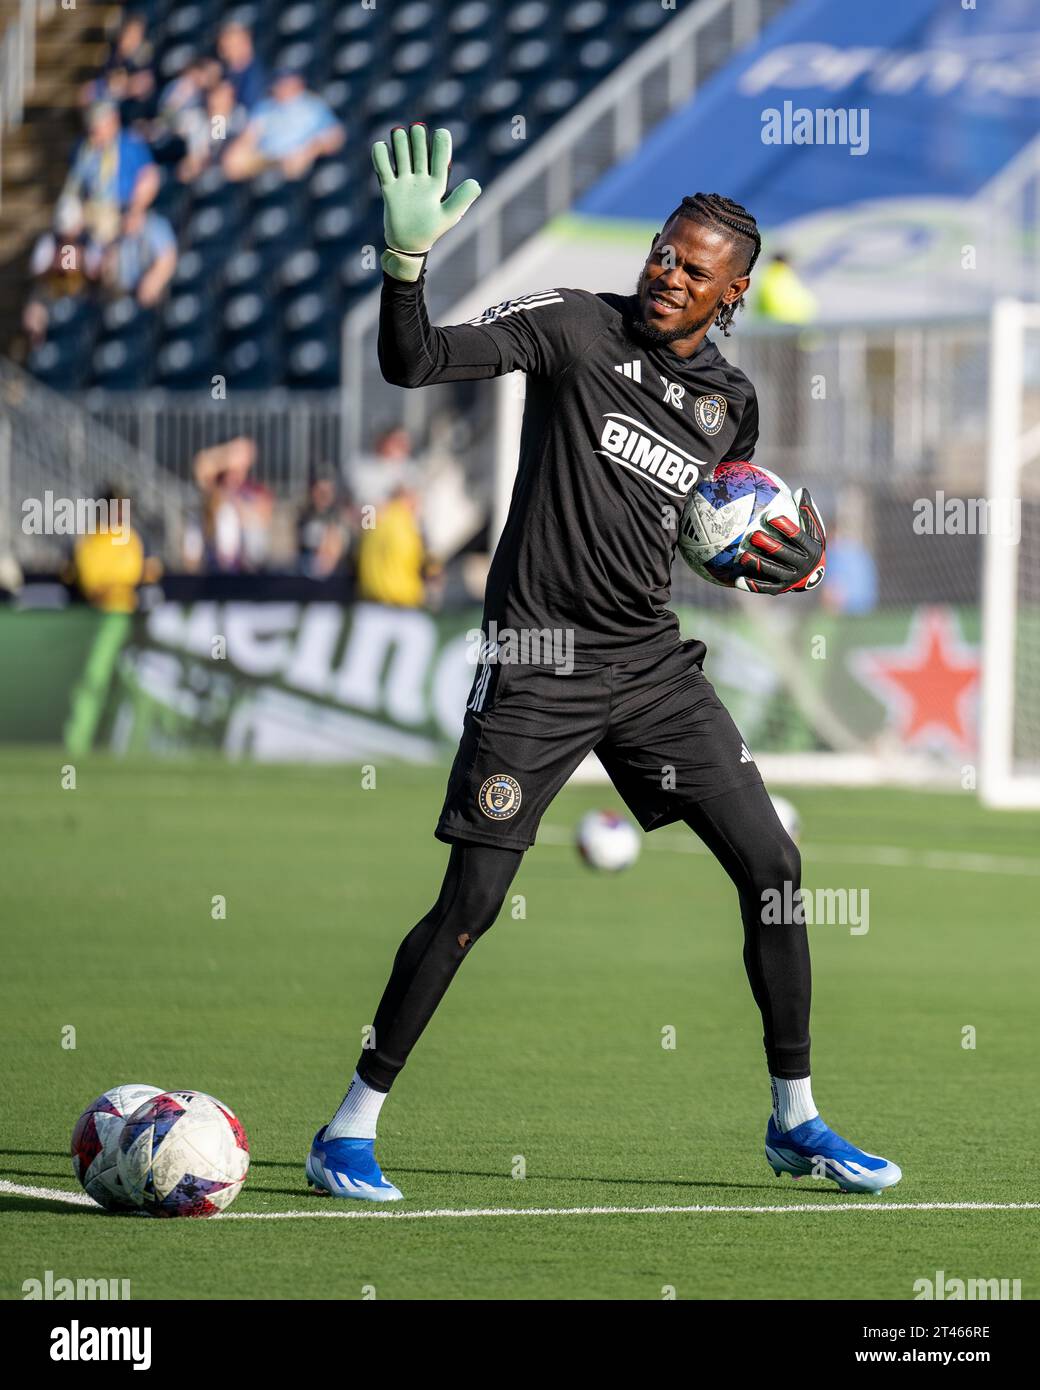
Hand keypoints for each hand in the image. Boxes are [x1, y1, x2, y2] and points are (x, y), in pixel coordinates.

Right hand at [371, 124, 480, 281]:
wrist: (408, 245)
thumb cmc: (431, 231)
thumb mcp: (448, 216)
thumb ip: (462, 199)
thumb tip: (475, 183)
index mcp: (437, 183)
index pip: (440, 156)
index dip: (441, 142)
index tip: (440, 132)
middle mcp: (421, 178)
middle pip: (419, 148)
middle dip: (418, 136)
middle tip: (416, 130)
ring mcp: (404, 182)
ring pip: (401, 152)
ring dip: (400, 140)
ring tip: (399, 135)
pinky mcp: (389, 188)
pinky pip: (382, 166)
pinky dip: (380, 154)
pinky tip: (382, 148)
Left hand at [735, 487, 825, 593]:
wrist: (813, 575)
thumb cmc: (809, 544)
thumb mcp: (813, 529)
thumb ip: (806, 512)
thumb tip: (801, 490)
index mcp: (811, 549)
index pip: (798, 536)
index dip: (785, 526)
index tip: (770, 515)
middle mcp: (802, 565)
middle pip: (784, 553)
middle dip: (769, 544)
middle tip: (753, 534)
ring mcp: (791, 579)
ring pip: (773, 570)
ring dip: (757, 563)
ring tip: (742, 555)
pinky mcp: (780, 589)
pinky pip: (764, 587)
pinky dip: (751, 585)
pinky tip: (737, 580)